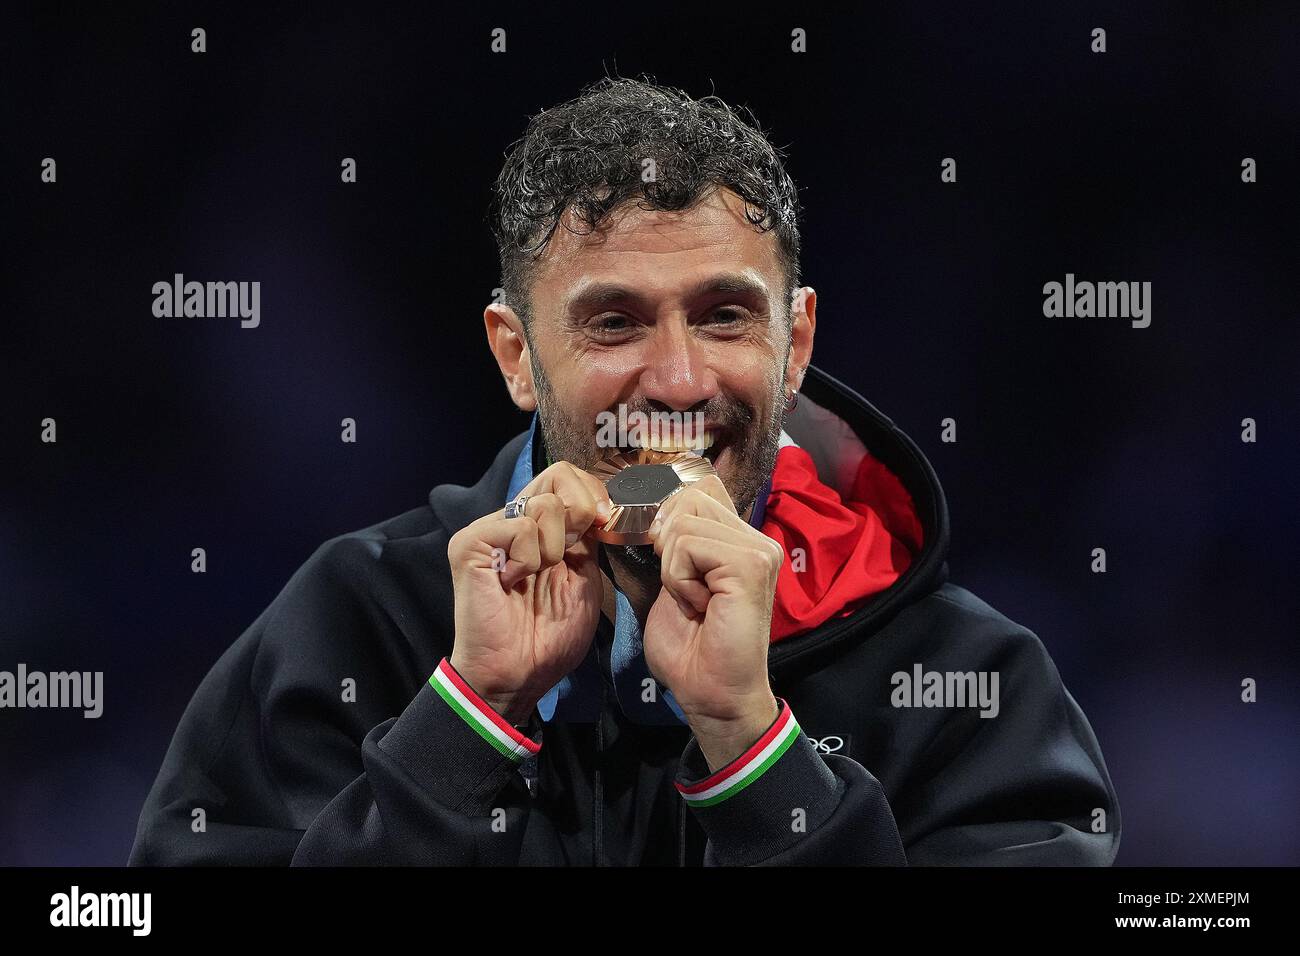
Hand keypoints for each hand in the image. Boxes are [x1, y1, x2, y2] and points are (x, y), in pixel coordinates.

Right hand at [447, 462, 611, 722]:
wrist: (518, 675)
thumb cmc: (548, 637)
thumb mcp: (584, 577)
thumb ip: (588, 537)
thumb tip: (602, 503)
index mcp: (540, 526)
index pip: (569, 477)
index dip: (596, 496)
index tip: (604, 528)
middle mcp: (512, 519)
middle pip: (560, 475)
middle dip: (582, 516)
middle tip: (567, 557)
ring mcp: (490, 528)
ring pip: (545, 504)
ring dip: (554, 550)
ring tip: (533, 579)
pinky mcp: (471, 543)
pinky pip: (521, 528)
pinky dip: (529, 559)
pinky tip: (512, 583)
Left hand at [644, 475, 782, 769]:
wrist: (711, 693)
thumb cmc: (690, 647)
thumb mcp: (672, 581)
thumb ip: (672, 543)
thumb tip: (647, 505)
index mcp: (740, 541)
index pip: (694, 493)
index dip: (665, 520)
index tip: (661, 559)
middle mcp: (755, 539)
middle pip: (686, 501)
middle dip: (667, 547)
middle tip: (685, 592)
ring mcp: (758, 550)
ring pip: (682, 524)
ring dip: (672, 569)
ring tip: (695, 603)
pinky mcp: (750, 565)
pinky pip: (687, 546)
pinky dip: (679, 579)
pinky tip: (700, 607)